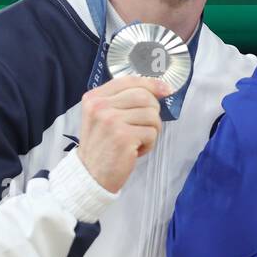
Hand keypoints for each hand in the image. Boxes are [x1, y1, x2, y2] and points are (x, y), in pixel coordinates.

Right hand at [77, 76, 170, 192]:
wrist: (91, 175)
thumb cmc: (103, 145)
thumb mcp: (104, 116)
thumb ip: (124, 100)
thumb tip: (161, 88)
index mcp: (94, 98)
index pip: (129, 80)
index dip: (151, 84)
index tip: (166, 90)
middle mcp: (100, 107)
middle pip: (144, 97)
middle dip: (152, 112)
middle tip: (143, 127)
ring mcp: (111, 121)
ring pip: (151, 115)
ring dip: (151, 130)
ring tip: (136, 140)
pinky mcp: (123, 137)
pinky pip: (152, 133)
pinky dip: (149, 144)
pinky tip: (135, 150)